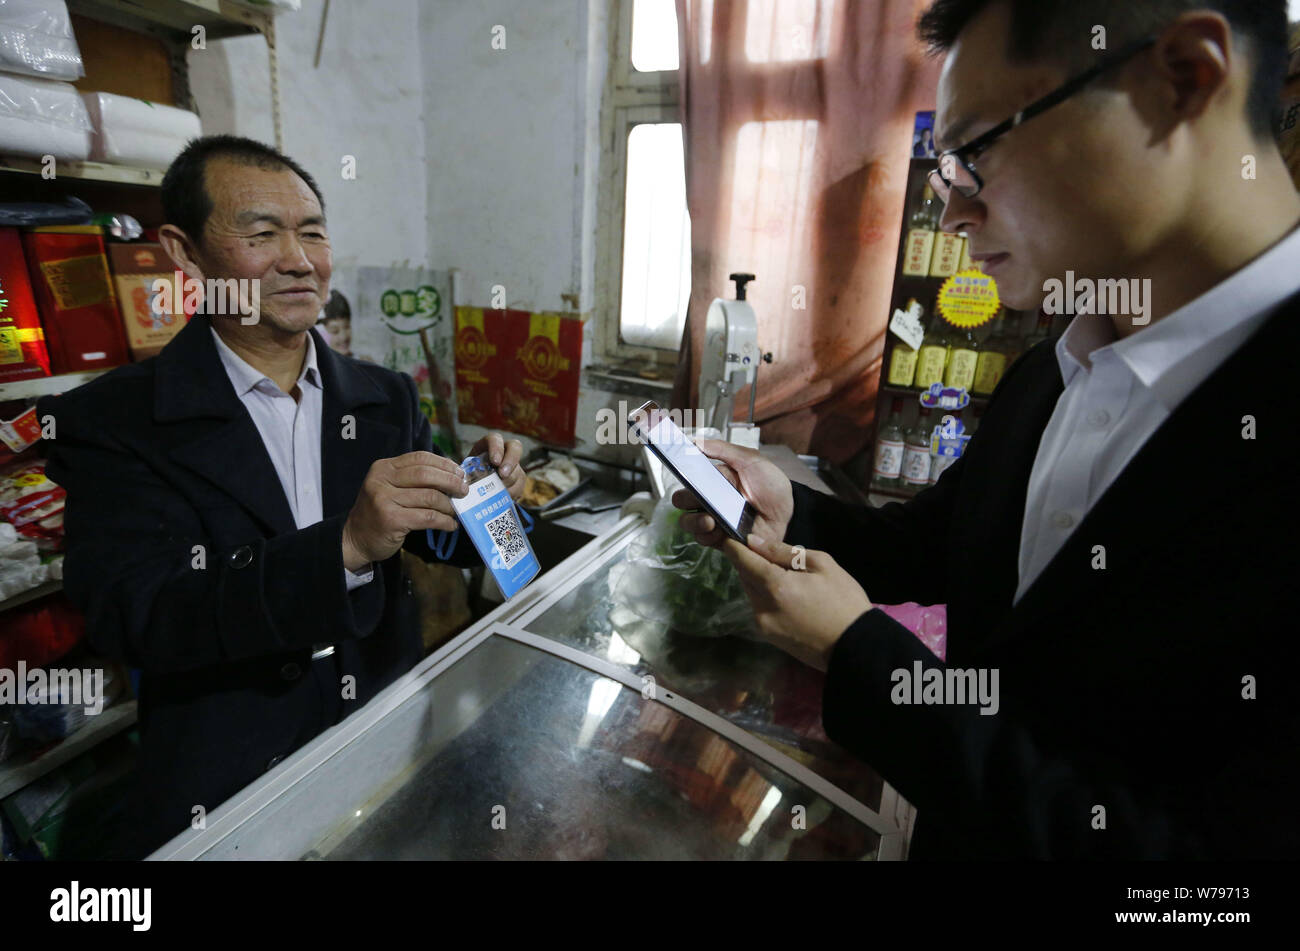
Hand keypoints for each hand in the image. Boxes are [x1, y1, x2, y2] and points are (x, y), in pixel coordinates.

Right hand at [342, 451, 467, 570]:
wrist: (356, 539)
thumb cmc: (380, 512)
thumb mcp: (390, 487)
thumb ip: (413, 479)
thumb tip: (452, 475)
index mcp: (383, 467)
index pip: (420, 458)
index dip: (444, 464)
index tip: (459, 473)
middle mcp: (381, 480)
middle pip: (426, 475)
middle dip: (451, 481)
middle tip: (464, 490)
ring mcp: (384, 500)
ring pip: (429, 497)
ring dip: (449, 505)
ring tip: (456, 511)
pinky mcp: (391, 520)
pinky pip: (427, 517)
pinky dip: (444, 521)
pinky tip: (450, 525)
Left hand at [469, 432, 525, 501]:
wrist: (473, 492)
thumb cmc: (465, 480)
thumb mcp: (463, 473)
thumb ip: (465, 474)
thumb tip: (462, 482)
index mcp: (487, 446)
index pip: (495, 439)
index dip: (497, 448)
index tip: (495, 462)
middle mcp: (503, 451)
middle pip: (514, 448)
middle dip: (510, 462)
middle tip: (502, 475)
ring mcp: (512, 465)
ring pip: (518, 469)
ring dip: (509, 481)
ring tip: (498, 491)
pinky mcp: (518, 479)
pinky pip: (520, 485)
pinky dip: (513, 492)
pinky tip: (504, 497)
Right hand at [670, 439, 792, 547]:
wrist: (790, 511)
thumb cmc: (771, 484)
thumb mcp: (749, 460)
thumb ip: (722, 449)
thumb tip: (695, 441)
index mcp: (713, 479)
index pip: (686, 476)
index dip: (678, 473)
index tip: (676, 469)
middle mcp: (710, 499)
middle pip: (682, 500)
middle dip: (684, 500)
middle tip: (697, 499)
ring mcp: (715, 519)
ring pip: (688, 522)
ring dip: (694, 521)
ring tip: (709, 520)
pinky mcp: (722, 538)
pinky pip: (703, 539)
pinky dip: (706, 536)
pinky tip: (717, 531)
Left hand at [720, 534, 872, 671]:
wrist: (856, 646)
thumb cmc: (844, 600)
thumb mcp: (821, 565)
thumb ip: (784, 553)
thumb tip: (755, 542)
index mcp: (775, 586)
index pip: (742, 560)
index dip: (734, 546)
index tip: (731, 535)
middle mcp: (762, 607)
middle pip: (744, 576)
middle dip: (751, 562)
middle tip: (769, 554)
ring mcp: (763, 625)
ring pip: (751, 593)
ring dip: (759, 580)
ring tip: (785, 575)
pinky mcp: (769, 637)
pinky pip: (760, 608)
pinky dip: (767, 597)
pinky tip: (789, 596)